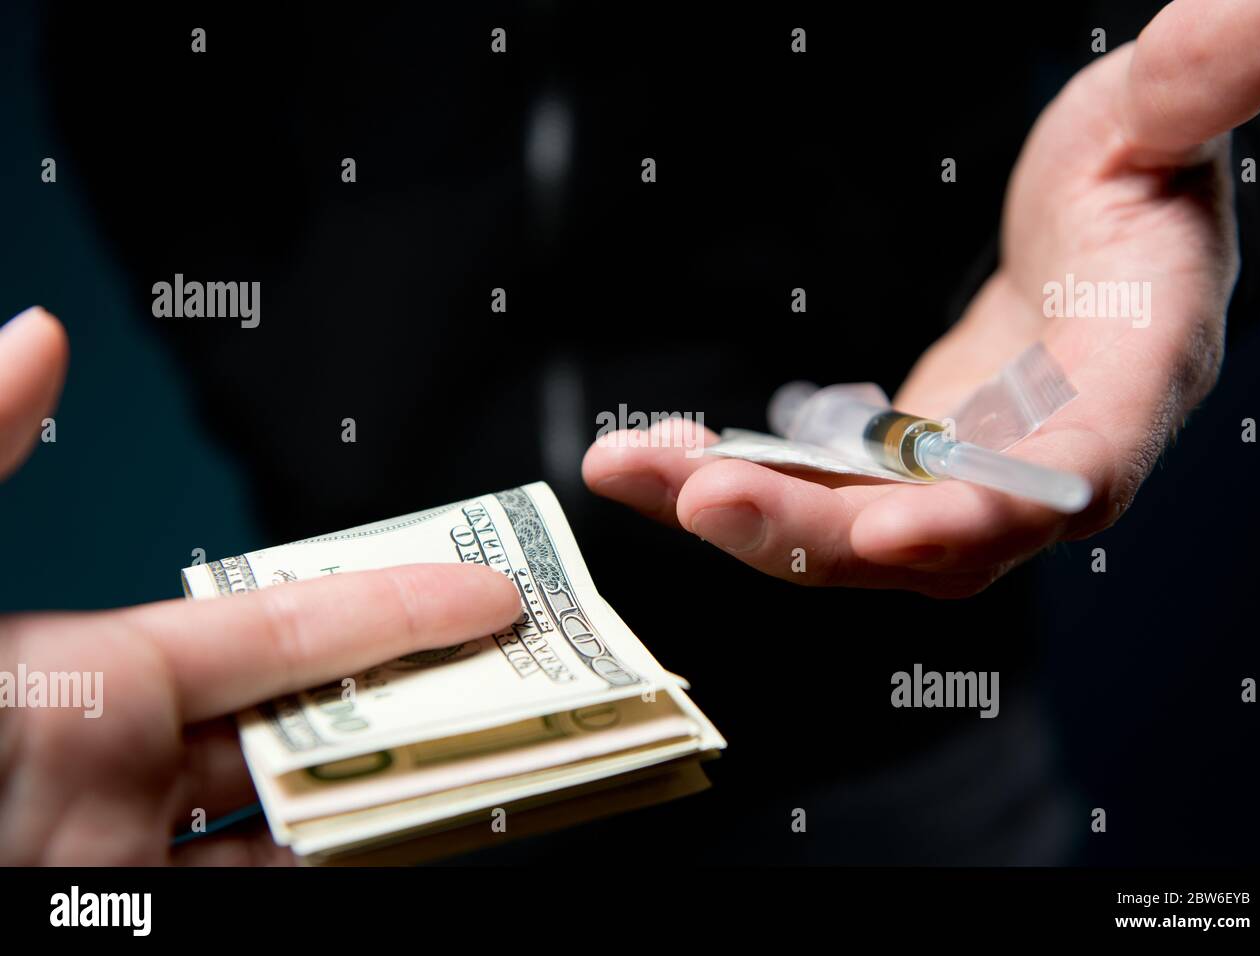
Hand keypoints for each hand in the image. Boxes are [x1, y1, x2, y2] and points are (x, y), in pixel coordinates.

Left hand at [0, 308, 520, 863]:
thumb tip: (40, 333)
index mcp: (92, 679)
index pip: (285, 630)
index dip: (397, 604)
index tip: (494, 590)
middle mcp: (131, 770)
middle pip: (324, 730)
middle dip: (430, 702)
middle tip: (542, 683)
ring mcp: (143, 857)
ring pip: (315, 825)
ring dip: (417, 798)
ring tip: (522, 769)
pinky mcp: (150, 928)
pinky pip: (287, 891)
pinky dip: (369, 865)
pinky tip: (445, 837)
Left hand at [584, 0, 1259, 596]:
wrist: (1090, 258)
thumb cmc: (1135, 192)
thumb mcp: (1158, 128)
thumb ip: (1197, 88)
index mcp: (1123, 393)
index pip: (1066, 479)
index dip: (985, 512)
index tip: (895, 526)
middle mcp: (1032, 467)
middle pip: (927, 539)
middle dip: (816, 530)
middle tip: (705, 498)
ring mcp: (951, 481)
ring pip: (845, 535)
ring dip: (740, 516)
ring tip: (630, 473)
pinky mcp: (889, 473)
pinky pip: (805, 498)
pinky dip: (724, 485)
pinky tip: (641, 462)